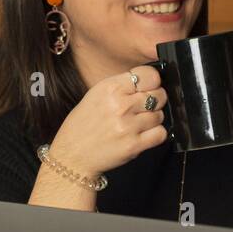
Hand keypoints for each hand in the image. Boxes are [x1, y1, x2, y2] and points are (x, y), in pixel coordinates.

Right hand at [47, 65, 169, 177]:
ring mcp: (128, 126)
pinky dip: (156, 134)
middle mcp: (120, 105)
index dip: (153, 82)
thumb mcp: (96, 95)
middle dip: (156, 101)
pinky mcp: (134, 145)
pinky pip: (161, 133)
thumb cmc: (83, 126)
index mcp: (110, 88)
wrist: (71, 155)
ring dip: (153, 120)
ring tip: (138, 124)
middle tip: (144, 108)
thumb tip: (149, 82)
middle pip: (159, 95)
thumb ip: (122, 87)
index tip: (149, 88)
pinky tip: (144, 135)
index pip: (150, 76)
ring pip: (160, 115)